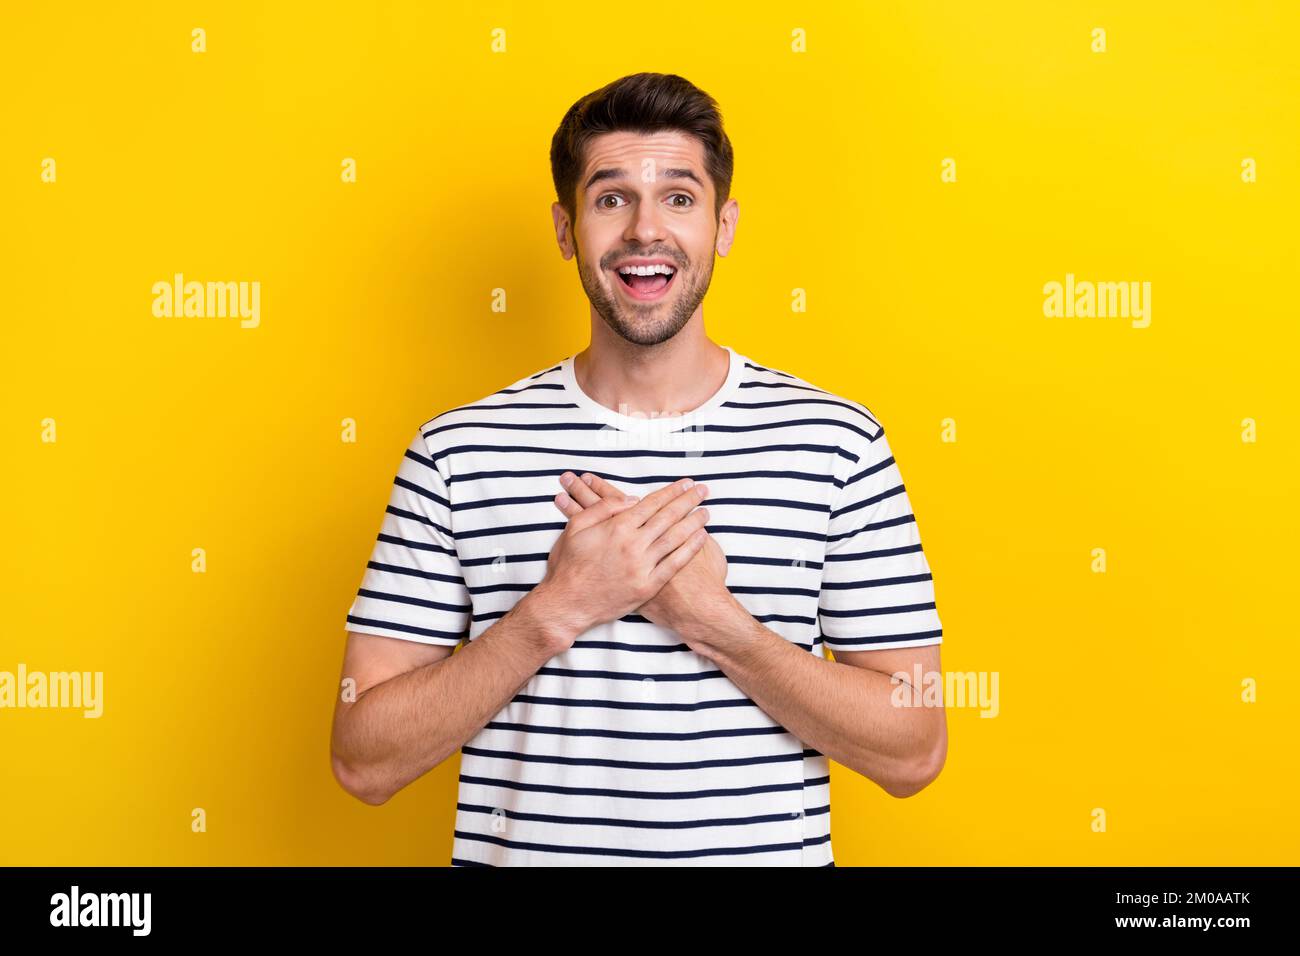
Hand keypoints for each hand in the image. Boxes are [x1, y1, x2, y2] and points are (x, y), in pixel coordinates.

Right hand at [552, 472, 728, 633]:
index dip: (671, 491)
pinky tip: (701, 538)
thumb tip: (631, 499)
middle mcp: (633, 544)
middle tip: (702, 490)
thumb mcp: (576, 527)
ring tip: (706, 511)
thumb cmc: (569, 564)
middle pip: (668, 517)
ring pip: (675, 538)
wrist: (568, 603)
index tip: (685, 483)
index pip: (652, 503)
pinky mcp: (647, 587)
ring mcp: (641, 566)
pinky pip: (674, 564)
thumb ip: (603, 508)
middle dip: (688, 501)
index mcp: (617, 527)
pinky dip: (690, 550)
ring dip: (693, 522)